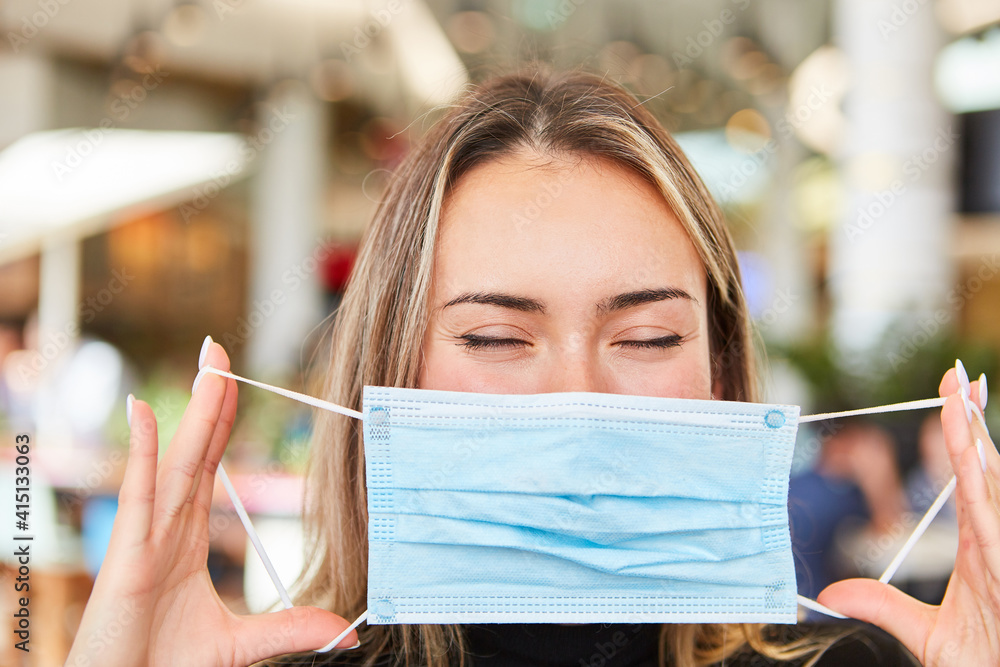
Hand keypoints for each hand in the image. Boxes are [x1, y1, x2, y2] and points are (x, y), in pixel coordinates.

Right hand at [65, 340, 357, 666]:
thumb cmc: (160, 665)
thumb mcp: (238, 643)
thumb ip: (289, 629)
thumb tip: (345, 629)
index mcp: (185, 537)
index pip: (206, 465)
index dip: (220, 423)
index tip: (233, 382)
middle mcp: (166, 526)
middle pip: (193, 450)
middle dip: (209, 399)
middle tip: (219, 348)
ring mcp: (146, 536)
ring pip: (175, 460)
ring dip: (193, 411)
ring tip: (208, 363)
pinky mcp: (129, 556)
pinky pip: (137, 494)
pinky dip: (140, 450)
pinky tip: (143, 410)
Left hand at [817, 363, 998, 665]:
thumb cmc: (988, 665)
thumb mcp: (927, 636)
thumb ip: (882, 608)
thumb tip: (831, 593)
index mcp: (981, 546)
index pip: (969, 479)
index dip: (962, 437)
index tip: (952, 396)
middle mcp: (997, 541)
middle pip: (985, 470)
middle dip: (972, 422)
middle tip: (959, 375)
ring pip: (992, 486)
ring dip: (977, 442)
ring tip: (963, 399)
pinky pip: (995, 521)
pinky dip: (984, 485)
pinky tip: (975, 456)